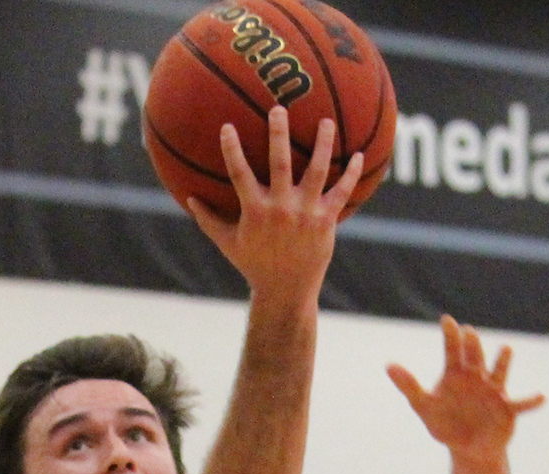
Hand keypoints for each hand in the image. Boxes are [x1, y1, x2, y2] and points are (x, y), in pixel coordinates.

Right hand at [187, 107, 360, 305]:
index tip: (227, 126)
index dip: (232, 150)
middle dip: (278, 134)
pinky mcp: (326, 220)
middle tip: (279, 108)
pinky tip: (359, 155)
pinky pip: (342, 192)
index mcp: (255, 211)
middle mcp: (281, 208)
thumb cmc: (254, 265)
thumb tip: (189, 198)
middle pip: (280, 163)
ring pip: (317, 171)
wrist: (286, 291)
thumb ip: (208, 219)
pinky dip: (352, 173)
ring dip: (323, 145)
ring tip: (327, 121)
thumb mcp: (228, 243)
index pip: (240, 174)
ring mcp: (306, 213)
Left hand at [389, 315, 544, 463]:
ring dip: (502, 362)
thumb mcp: (424, 406)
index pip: (452, 351)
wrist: (469, 448)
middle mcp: (477, 378)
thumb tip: (389, 365)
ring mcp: (494, 392)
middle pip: (475, 358)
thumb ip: (409, 386)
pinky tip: (542, 397)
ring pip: (499, 373)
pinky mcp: (508, 410)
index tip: (446, 321)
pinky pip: (521, 404)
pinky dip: (531, 401)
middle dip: (472, 346)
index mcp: (456, 375)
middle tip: (469, 332)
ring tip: (506, 349)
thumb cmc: (446, 424)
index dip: (450, 337)